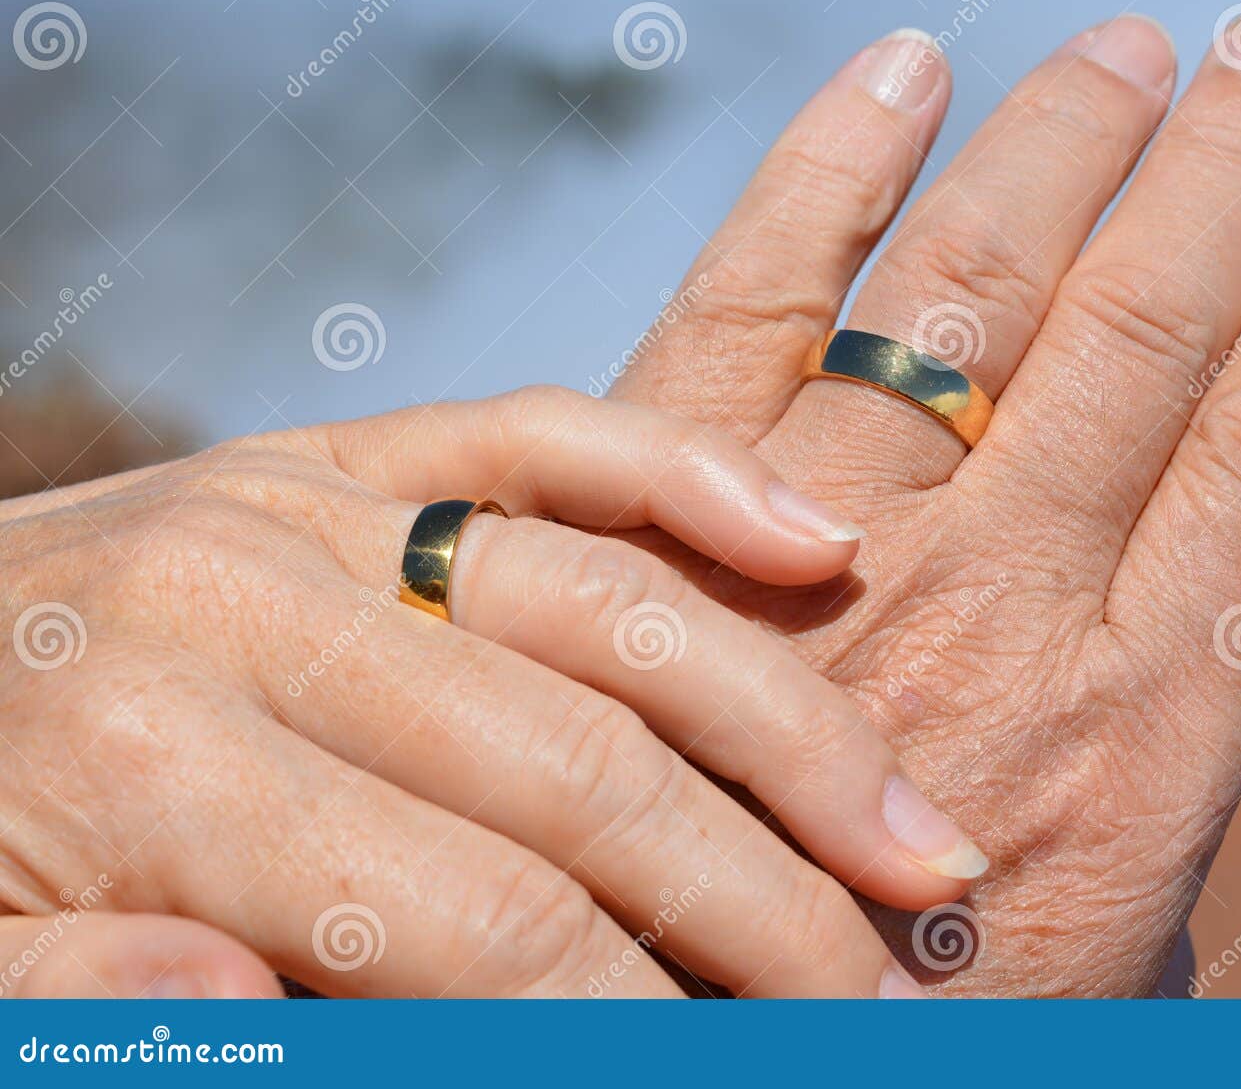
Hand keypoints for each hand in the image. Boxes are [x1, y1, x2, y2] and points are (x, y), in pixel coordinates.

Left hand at [0, 386, 983, 997]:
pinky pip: (540, 435)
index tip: (771, 1065)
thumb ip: (98, 1002)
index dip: (636, 1016)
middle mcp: (246, 606)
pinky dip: (687, 480)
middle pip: (578, 769)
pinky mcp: (342, 452)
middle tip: (893, 994)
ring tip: (921, 837)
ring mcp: (306, 504)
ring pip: (607, 599)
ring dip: (789, 726)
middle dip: (762, 903)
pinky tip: (816, 547)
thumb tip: (246, 991)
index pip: (471, 921)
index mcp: (145, 764)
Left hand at [609, 8, 1240, 993]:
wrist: (662, 1068)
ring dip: (1062, 151)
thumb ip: (1142, 832)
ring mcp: (818, 558)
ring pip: (968, 299)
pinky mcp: (661, 521)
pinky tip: (902, 73)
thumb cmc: (910, 1036)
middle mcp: (995, 617)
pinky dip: (824, 178)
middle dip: (1218, 174)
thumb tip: (1168, 751)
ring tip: (1131, 47)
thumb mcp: (1097, 967)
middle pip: (1139, 342)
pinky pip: (746, 305)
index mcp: (1138, 736)